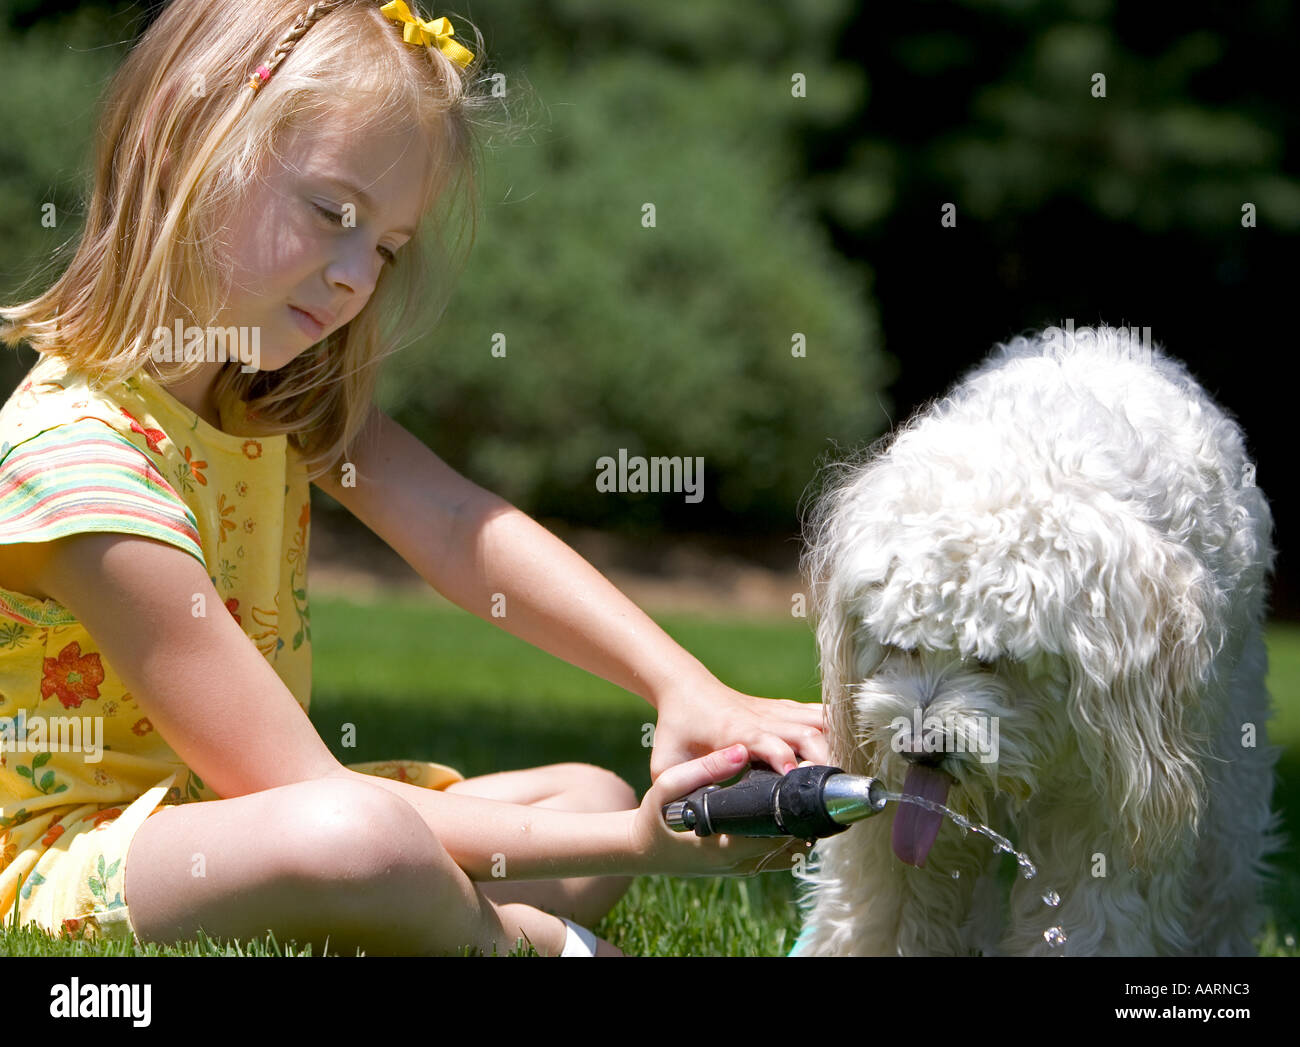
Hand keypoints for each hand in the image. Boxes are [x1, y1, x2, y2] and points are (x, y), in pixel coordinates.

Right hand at [629, 744, 814, 877]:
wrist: (642, 849)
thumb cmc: (655, 817)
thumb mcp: (668, 785)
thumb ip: (704, 767)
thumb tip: (743, 751)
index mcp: (722, 847)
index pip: (776, 834)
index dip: (796, 811)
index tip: (806, 783)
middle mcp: (738, 864)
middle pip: (789, 844)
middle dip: (803, 816)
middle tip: (813, 782)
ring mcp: (742, 869)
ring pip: (788, 853)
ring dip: (800, 827)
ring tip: (806, 793)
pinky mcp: (744, 867)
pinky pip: (776, 854)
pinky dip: (788, 835)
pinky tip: (791, 809)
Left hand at [649, 678, 828, 782]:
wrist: (686, 689)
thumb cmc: (675, 729)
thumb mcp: (664, 763)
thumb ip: (676, 790)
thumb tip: (697, 817)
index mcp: (733, 732)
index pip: (767, 740)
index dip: (784, 758)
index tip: (795, 780)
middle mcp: (760, 718)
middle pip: (805, 732)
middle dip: (822, 760)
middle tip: (826, 792)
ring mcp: (775, 711)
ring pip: (817, 721)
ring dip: (835, 747)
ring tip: (839, 780)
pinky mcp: (783, 709)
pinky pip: (818, 715)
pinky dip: (835, 732)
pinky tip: (844, 754)